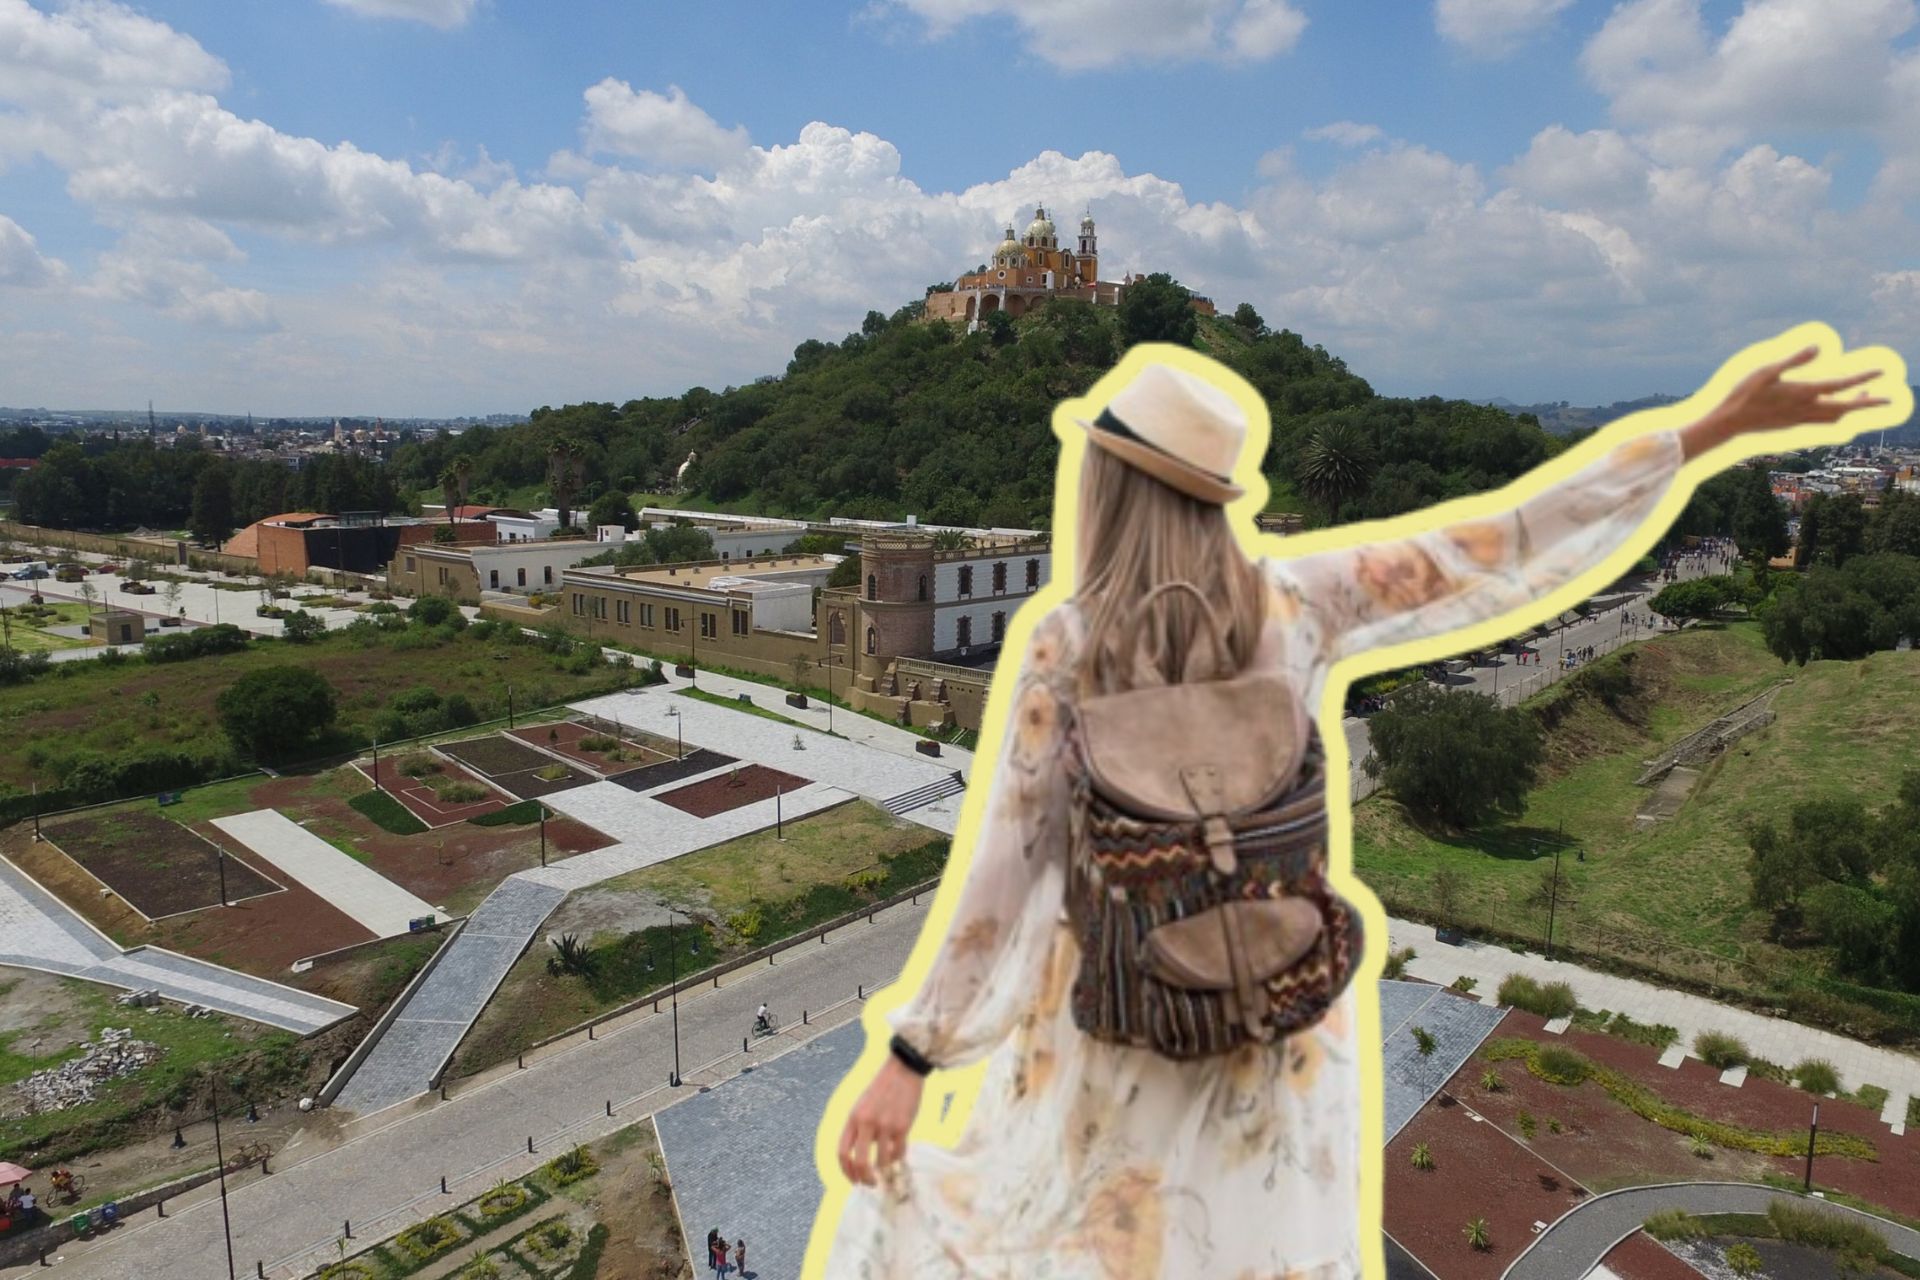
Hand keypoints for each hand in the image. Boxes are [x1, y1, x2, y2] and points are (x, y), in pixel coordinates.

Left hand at [837, 1056, 923, 1186]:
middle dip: (864, 1178)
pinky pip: (898, 1152)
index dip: (846, 1171)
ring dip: (883, 1169)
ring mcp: (885, 1125)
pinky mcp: (903, 1126)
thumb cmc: (881, 1088)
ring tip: (886, 1167)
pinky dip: (897, 1158)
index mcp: (853, 1118)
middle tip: (870, 1183)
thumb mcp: (861, 1105)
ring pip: (881, 1161)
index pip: (842, 1152)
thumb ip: (858, 1128)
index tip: (853, 1180)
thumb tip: (858, 1156)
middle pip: (860, 1162)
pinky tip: (897, 1155)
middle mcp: (866, 1123)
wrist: (903, 1070)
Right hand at [1680, 345, 1889, 460]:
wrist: (1729, 424)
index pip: (1841, 384)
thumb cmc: (1744, 394)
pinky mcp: (1793, 425)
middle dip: (1869, 403)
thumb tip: (1819, 346)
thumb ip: (1794, 359)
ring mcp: (1800, 420)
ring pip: (1836, 418)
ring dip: (1852, 409)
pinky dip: (1836, 415)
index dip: (1863, 377)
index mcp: (1803, 393)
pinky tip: (1833, 409)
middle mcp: (1806, 409)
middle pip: (1846, 408)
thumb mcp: (1766, 370)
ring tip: (1863, 398)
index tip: (1883, 372)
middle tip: (1890, 399)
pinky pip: (1822, 422)